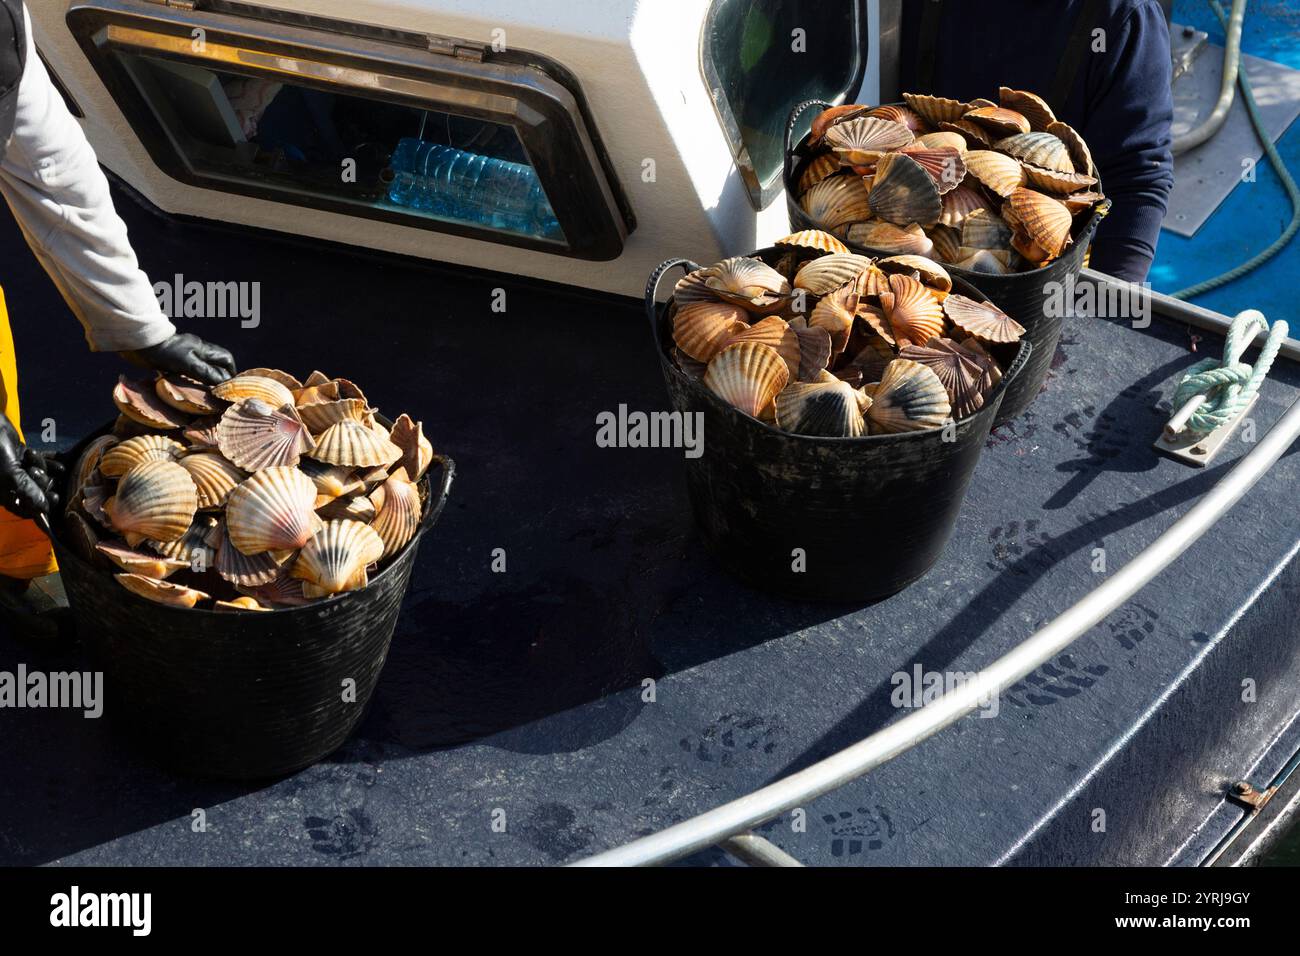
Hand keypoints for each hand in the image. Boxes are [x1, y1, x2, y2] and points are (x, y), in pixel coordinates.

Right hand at [0, 417, 63, 520]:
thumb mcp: (10, 473)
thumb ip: (28, 491)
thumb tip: (44, 510)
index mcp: (2, 492)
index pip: (22, 508)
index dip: (38, 507)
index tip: (53, 500)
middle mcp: (9, 483)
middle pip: (34, 492)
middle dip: (42, 485)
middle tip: (45, 477)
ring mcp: (16, 469)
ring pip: (39, 477)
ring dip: (44, 471)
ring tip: (35, 460)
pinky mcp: (22, 457)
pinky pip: (40, 464)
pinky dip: (50, 464)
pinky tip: (60, 466)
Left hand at [119, 333, 236, 384]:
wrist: (138, 342)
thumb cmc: (164, 351)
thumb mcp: (188, 363)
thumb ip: (206, 372)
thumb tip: (223, 383)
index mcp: (203, 348)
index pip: (226, 359)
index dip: (230, 372)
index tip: (229, 387)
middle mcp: (196, 351)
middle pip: (214, 364)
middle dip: (218, 377)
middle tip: (217, 393)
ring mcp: (183, 355)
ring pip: (200, 368)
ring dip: (203, 379)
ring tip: (204, 393)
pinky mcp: (171, 360)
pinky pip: (186, 370)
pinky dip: (189, 379)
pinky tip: (186, 387)